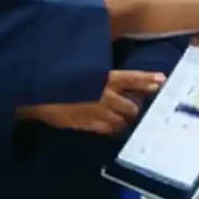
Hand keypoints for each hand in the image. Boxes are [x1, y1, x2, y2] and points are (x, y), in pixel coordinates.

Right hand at [17, 70, 164, 134]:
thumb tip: (110, 73)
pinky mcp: (88, 125)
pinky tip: (110, 126)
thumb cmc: (58, 75)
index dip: (148, 79)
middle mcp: (106, 97)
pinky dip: (111, 128)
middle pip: (132, 106)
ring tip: (123, 116)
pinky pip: (107, 130)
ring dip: (124, 118)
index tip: (161, 79)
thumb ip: (97, 72)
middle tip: (135, 104)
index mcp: (105, 78)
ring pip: (121, 121)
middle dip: (135, 106)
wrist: (37, 93)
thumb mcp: (80, 68)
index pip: (132, 79)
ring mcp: (98, 114)